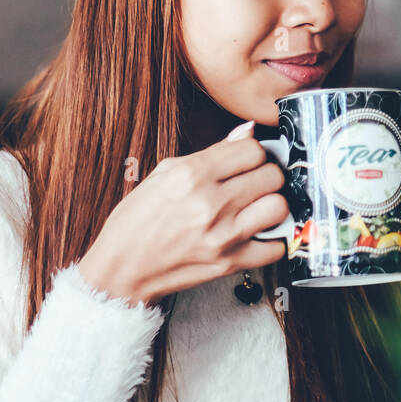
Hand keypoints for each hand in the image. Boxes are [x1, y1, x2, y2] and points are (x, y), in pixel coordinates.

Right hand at [77, 121, 287, 307]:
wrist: (120, 269)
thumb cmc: (137, 220)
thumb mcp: (164, 173)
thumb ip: (212, 152)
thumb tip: (247, 132)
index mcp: (192, 175)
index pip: (253, 149)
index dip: (253, 153)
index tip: (246, 162)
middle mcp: (210, 203)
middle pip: (272, 175)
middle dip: (266, 176)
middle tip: (253, 183)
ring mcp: (223, 235)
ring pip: (279, 207)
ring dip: (272, 205)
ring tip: (257, 207)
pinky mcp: (230, 263)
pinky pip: (275, 247)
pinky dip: (272, 240)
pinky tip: (258, 234)